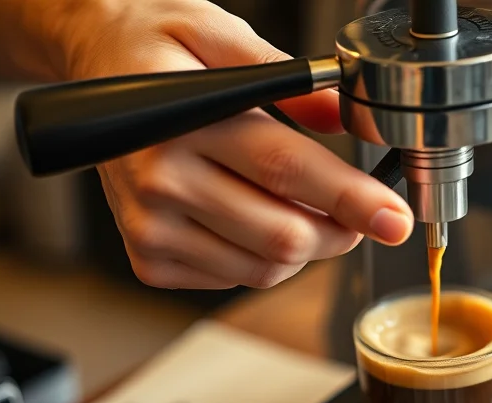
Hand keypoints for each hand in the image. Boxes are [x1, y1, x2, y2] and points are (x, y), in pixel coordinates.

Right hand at [55, 0, 412, 289]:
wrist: (95, 67)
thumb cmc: (158, 49)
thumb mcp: (220, 34)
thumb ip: (287, 78)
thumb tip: (341, 116)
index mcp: (187, 123)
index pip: (287, 171)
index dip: (352, 200)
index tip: (396, 218)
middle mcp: (162, 182)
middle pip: (283, 235)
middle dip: (340, 232)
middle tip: (358, 211)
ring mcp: (151, 228)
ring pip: (264, 269)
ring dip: (304, 247)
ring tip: (302, 208)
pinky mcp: (148, 258)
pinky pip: (233, 278)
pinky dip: (262, 258)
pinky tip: (252, 218)